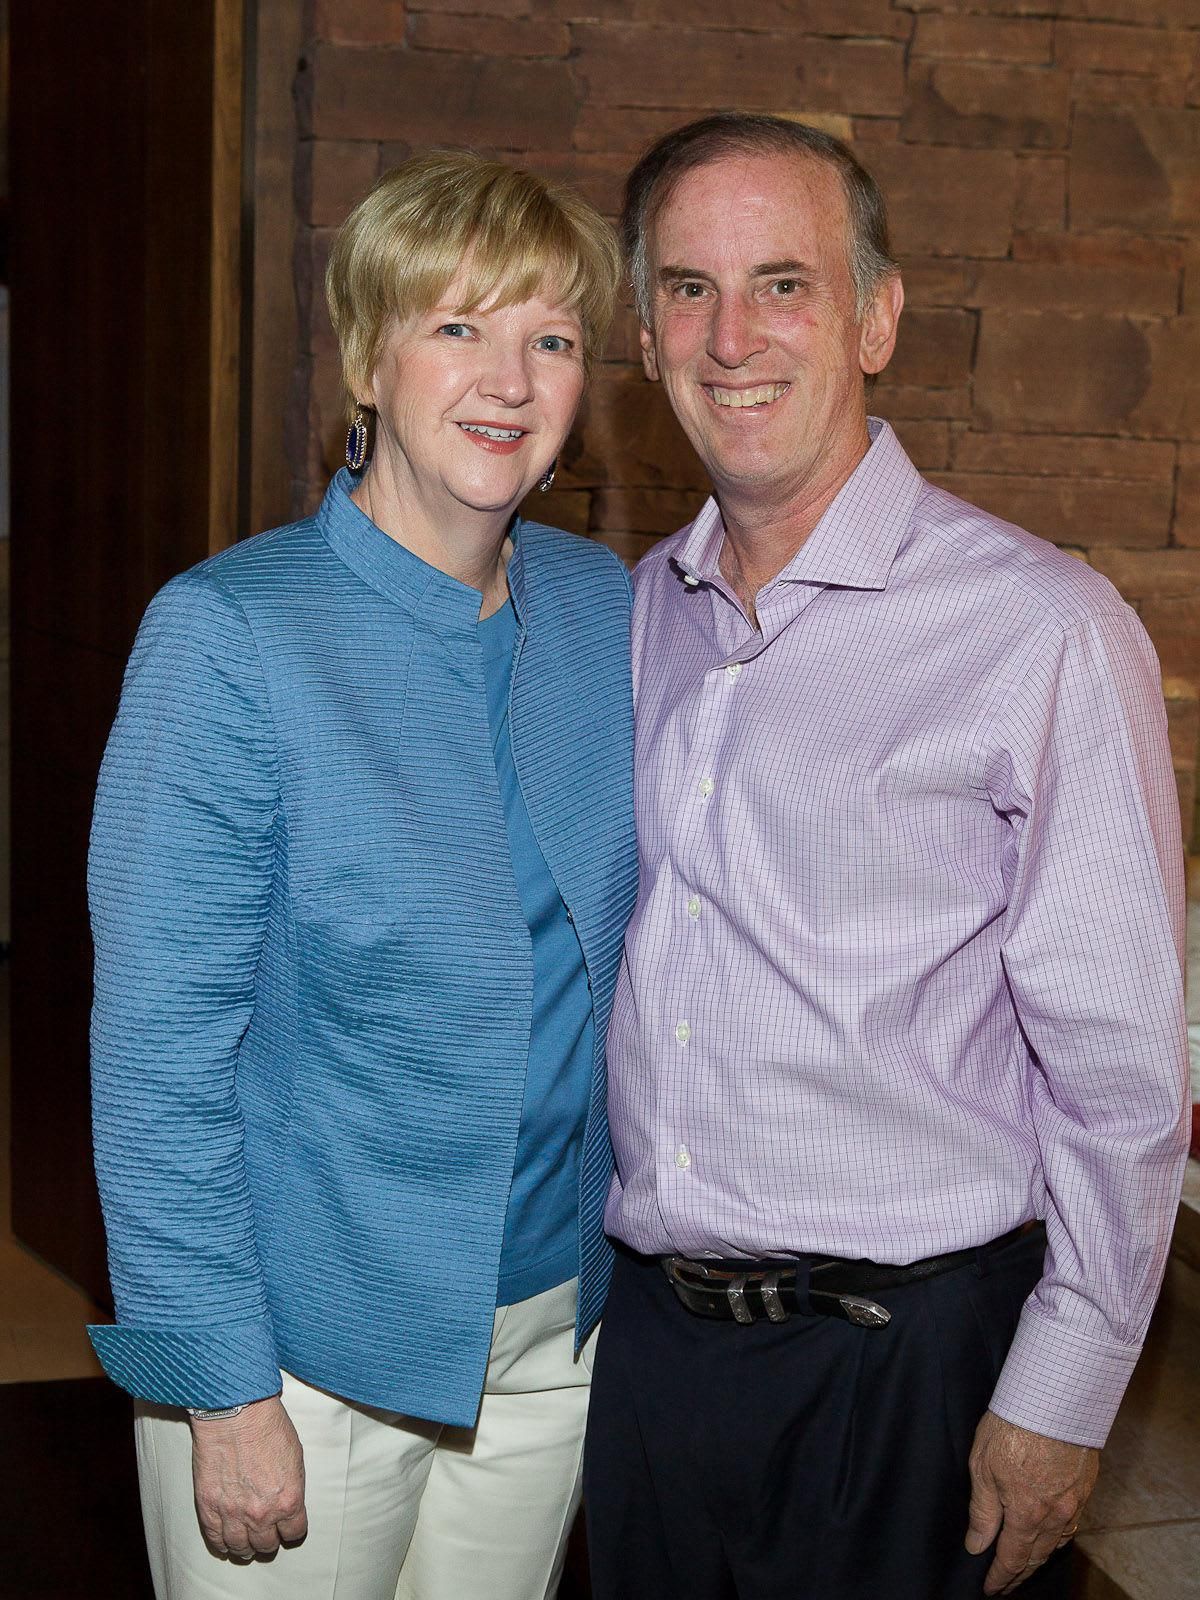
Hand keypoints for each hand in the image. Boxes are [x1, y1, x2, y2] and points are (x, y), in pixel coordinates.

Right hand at [190, 1395, 307, 1559]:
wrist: (235, 1412)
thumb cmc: (267, 1426)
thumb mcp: (295, 1456)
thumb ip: (292, 1486)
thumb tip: (287, 1502)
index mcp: (288, 1500)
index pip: (294, 1533)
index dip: (291, 1530)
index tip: (288, 1528)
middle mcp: (262, 1514)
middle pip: (267, 1545)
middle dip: (269, 1539)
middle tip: (266, 1533)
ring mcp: (233, 1514)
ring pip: (241, 1548)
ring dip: (245, 1547)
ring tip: (246, 1542)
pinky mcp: (209, 1509)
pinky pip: (216, 1540)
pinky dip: (222, 1545)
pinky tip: (226, 1542)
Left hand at [965, 1410, 1098, 1593]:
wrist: (1055, 1396)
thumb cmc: (1014, 1425)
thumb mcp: (983, 1466)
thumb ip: (982, 1511)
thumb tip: (976, 1545)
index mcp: (1027, 1514)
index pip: (1012, 1559)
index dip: (999, 1577)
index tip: (990, 1588)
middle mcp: (1055, 1515)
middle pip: (1036, 1556)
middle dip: (1019, 1573)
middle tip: (1005, 1584)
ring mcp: (1074, 1502)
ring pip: (1056, 1543)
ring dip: (1039, 1557)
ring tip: (1025, 1565)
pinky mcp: (1085, 1486)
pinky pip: (1071, 1524)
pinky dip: (1058, 1537)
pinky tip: (1051, 1536)